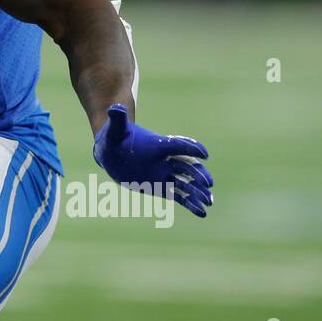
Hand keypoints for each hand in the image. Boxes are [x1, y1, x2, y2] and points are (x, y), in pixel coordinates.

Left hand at [93, 104, 213, 217]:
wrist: (111, 151)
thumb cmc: (114, 137)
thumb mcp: (114, 129)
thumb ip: (118, 119)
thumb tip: (115, 107)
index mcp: (158, 145)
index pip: (177, 145)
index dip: (191, 148)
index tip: (204, 154)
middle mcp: (165, 160)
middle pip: (187, 166)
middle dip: (198, 174)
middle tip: (208, 184)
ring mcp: (164, 174)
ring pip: (186, 183)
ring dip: (199, 191)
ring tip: (209, 201)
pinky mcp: (160, 187)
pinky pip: (178, 196)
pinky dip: (191, 204)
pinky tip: (202, 213)